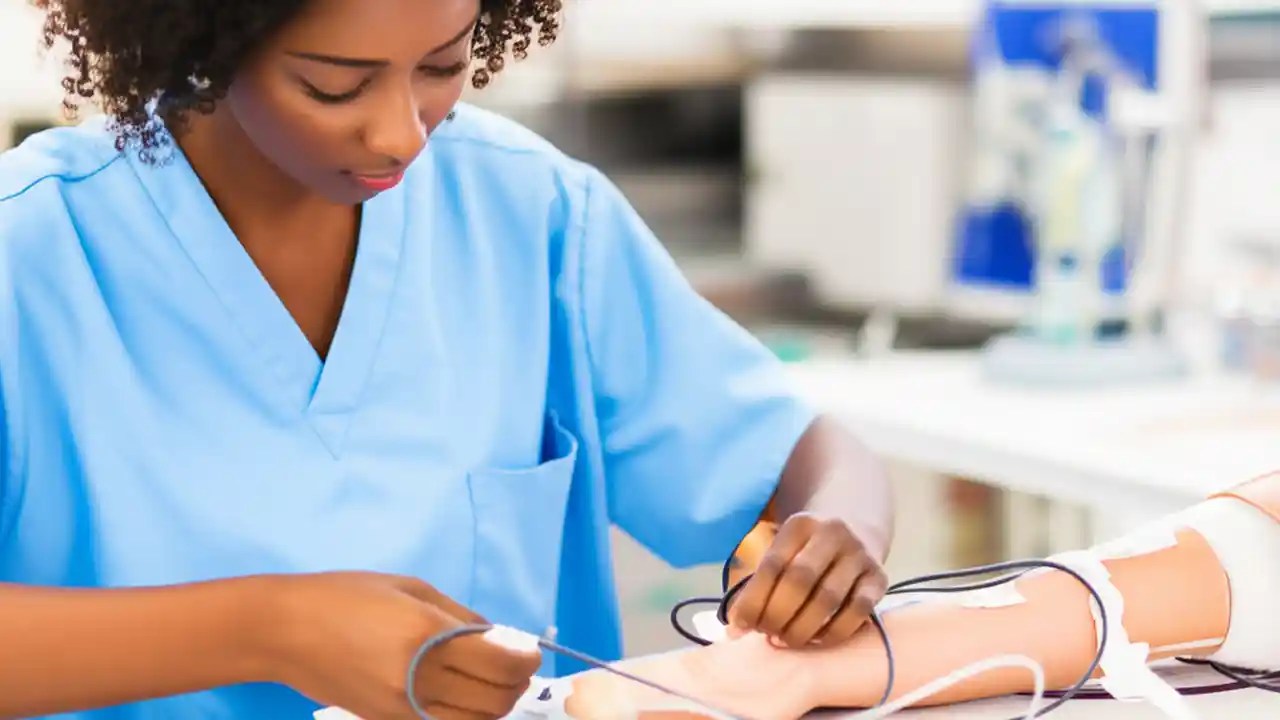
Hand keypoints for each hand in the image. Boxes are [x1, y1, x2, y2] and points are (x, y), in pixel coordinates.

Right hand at [260, 572, 540, 719]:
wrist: (285, 631)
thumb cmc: (347, 596)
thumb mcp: (411, 589)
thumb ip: (460, 615)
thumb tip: (499, 638)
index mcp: (428, 636)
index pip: (502, 664)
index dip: (527, 659)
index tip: (528, 650)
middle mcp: (420, 679)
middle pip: (497, 701)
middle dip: (516, 684)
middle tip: (514, 664)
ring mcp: (403, 709)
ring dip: (494, 705)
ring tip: (490, 682)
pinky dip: (465, 716)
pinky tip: (461, 694)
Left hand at [726, 513, 886, 647]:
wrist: (857, 532)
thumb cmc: (807, 553)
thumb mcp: (783, 553)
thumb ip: (759, 586)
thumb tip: (735, 629)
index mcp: (800, 524)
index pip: (772, 564)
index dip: (754, 599)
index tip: (740, 625)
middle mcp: (833, 533)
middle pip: (800, 580)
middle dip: (777, 614)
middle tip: (766, 633)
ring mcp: (859, 554)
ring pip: (828, 599)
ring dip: (802, 628)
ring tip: (786, 640)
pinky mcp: (879, 578)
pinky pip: (857, 612)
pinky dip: (833, 632)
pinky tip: (816, 640)